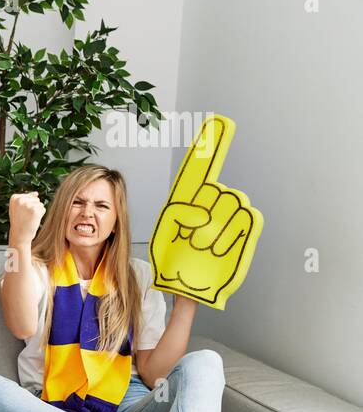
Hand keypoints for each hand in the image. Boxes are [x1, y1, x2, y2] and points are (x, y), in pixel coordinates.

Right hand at [8, 192, 44, 245]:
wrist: (20, 235)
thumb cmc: (19, 221)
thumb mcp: (19, 208)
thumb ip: (26, 198)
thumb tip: (36, 193)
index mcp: (14, 197)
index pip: (28, 196)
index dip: (26, 206)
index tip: (20, 213)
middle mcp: (20, 199)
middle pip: (35, 199)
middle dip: (32, 208)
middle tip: (25, 217)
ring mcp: (27, 204)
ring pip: (40, 204)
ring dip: (36, 212)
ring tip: (28, 218)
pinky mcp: (35, 210)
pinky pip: (43, 209)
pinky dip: (40, 215)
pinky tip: (33, 220)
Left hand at [149, 115, 262, 309]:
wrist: (184, 287)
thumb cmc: (171, 262)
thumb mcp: (165, 235)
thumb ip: (179, 213)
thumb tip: (201, 201)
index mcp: (187, 202)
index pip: (199, 170)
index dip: (210, 148)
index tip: (219, 124)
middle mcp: (210, 206)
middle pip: (215, 190)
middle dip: (202, 214)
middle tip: (189, 238)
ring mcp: (228, 218)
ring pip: (231, 203)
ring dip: (213, 228)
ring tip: (200, 248)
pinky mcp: (244, 233)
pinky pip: (246, 219)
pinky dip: (231, 234)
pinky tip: (216, 250)